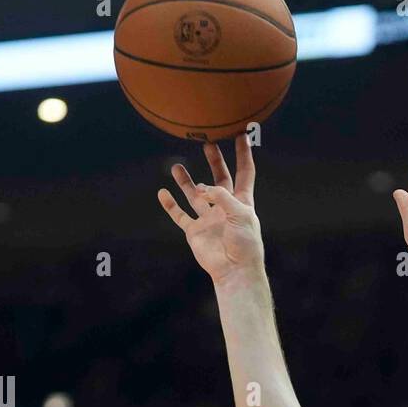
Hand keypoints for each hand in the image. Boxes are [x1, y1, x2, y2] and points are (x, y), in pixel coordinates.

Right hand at [157, 134, 264, 285]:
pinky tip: (162, 193)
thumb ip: (222, 196)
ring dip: (186, 181)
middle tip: (207, 142)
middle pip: (219, 178)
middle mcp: (225, 207)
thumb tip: (201, 188)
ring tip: (176, 167)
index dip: (244, 155)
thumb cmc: (245, 245)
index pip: (245, 173)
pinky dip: (170, 205)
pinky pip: (180, 215)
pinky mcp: (195, 232)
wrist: (234, 272)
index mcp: (242, 202)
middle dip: (214, 161)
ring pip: (195, 195)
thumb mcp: (240, 215)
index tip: (241, 134)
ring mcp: (209, 219)